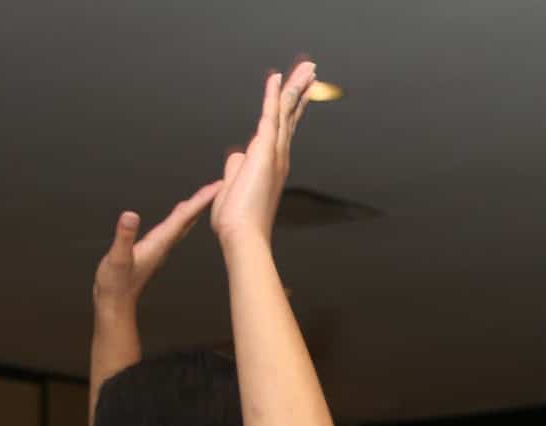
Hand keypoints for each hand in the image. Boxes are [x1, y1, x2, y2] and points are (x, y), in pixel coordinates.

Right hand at [94, 182, 220, 306]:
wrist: (115, 303)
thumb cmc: (116, 283)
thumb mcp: (117, 258)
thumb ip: (124, 237)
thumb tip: (130, 216)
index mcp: (158, 243)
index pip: (183, 217)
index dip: (200, 201)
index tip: (216, 187)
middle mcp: (163, 245)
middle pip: (188, 219)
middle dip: (203, 202)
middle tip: (217, 187)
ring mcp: (160, 249)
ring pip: (182, 225)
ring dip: (194, 209)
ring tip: (204, 196)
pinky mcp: (154, 251)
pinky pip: (173, 230)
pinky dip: (180, 218)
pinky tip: (180, 216)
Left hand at [209, 62, 318, 250]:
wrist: (242, 236)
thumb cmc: (238, 220)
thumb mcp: (233, 189)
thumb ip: (236, 169)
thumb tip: (236, 157)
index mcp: (271, 164)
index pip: (282, 129)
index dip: (290, 108)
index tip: (298, 91)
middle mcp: (278, 156)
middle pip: (290, 116)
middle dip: (301, 92)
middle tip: (311, 73)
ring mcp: (273, 152)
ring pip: (285, 111)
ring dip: (295, 87)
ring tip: (307, 68)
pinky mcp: (264, 150)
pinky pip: (269, 115)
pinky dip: (272, 95)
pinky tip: (277, 76)